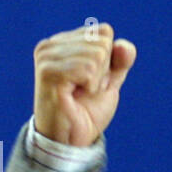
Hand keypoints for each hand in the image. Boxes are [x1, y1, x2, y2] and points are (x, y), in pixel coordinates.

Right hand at [33, 23, 135, 146]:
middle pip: (102, 42)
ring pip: (97, 55)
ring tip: (79, 93)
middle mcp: (50, 45)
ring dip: (96, 81)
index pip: (104, 32)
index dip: (108, 61)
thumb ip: (121, 60)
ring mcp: (46, 57)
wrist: (72, 139)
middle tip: (85, 90)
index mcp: (63, 41)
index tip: (91, 80)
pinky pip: (88, 69)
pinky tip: (74, 96)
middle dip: (102, 71)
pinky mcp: (48, 71)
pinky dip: (90, 86)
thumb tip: (124, 45)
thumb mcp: (110, 80)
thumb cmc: (87, 110)